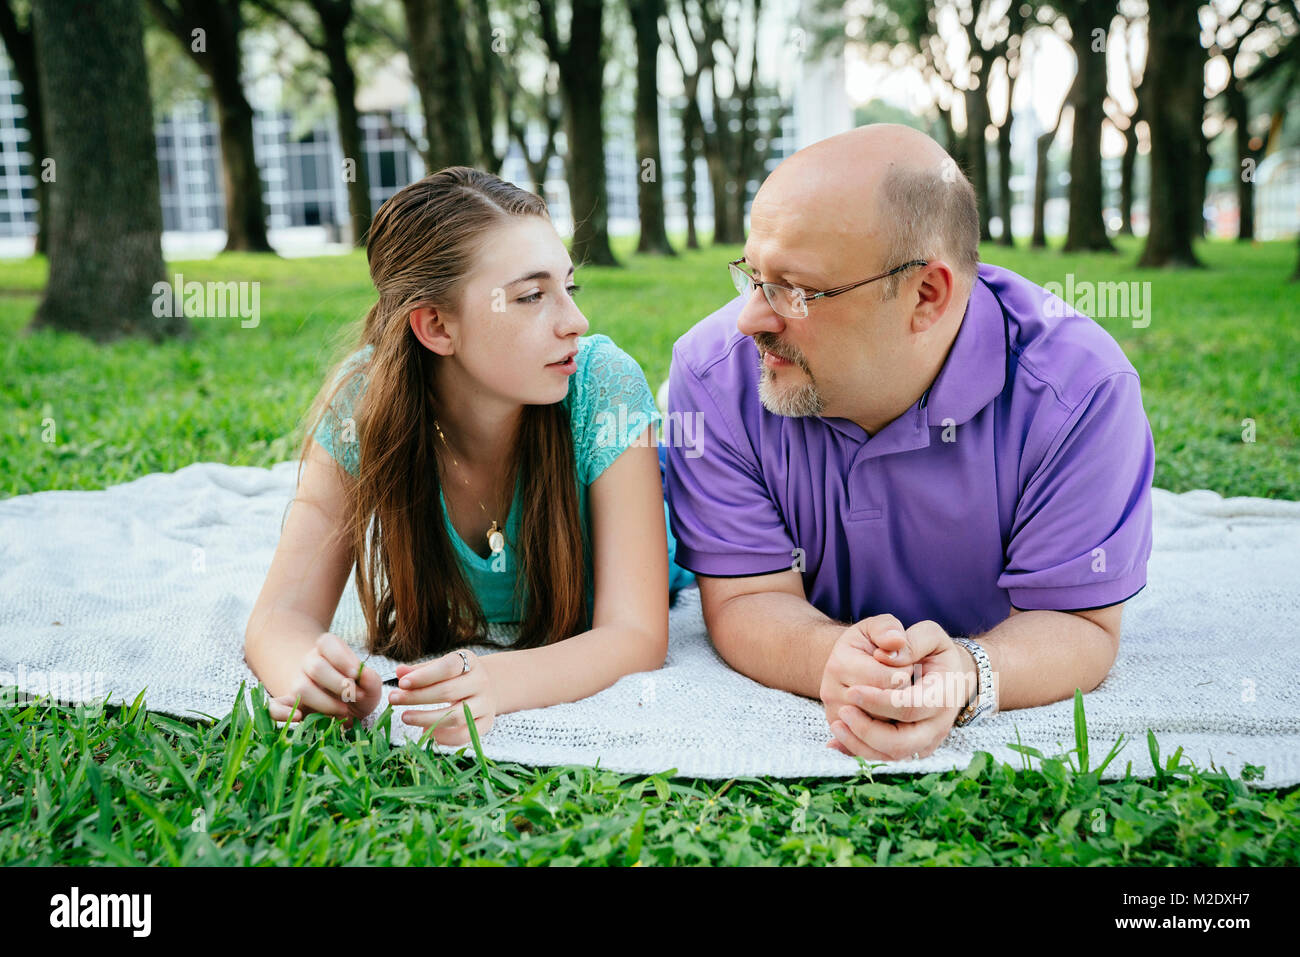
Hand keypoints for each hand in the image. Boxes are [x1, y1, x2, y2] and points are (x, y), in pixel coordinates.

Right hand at [267, 632, 382, 730]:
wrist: (345, 711)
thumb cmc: (358, 693)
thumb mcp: (371, 687)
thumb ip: (372, 680)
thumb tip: (364, 674)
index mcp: (329, 651)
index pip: (327, 643)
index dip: (342, 657)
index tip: (356, 674)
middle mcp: (310, 663)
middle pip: (316, 667)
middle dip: (339, 684)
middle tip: (356, 696)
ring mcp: (297, 682)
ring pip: (301, 687)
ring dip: (325, 703)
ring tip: (343, 711)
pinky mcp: (288, 704)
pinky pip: (274, 706)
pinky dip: (281, 712)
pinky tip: (299, 717)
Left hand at [389, 648, 497, 746]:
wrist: (488, 688)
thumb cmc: (458, 676)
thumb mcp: (443, 667)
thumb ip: (421, 670)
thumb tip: (399, 672)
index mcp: (471, 662)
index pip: (448, 667)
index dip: (424, 675)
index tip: (401, 683)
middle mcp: (481, 682)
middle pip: (448, 692)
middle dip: (417, 697)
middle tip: (393, 699)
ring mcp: (486, 704)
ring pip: (455, 716)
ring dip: (426, 718)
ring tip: (405, 717)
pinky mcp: (486, 723)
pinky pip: (464, 735)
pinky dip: (444, 737)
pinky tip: (426, 732)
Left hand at [826, 615, 975, 760]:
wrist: (944, 675)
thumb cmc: (932, 653)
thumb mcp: (930, 635)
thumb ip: (911, 639)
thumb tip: (887, 652)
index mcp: (942, 695)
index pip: (908, 707)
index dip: (879, 701)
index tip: (854, 689)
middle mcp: (935, 725)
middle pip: (899, 742)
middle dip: (867, 729)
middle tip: (843, 711)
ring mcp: (923, 741)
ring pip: (890, 756)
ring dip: (859, 744)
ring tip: (838, 723)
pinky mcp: (909, 749)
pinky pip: (882, 758)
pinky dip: (858, 752)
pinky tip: (835, 742)